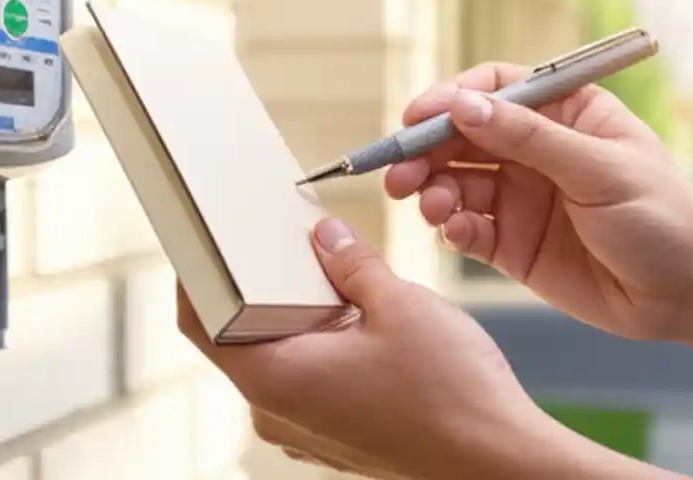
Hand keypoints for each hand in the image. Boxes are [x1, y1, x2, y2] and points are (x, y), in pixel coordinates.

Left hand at [178, 219, 663, 479]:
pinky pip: (305, 380)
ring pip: (275, 358)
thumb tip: (325, 236)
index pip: (198, 323)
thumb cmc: (452, 394)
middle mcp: (276, 413)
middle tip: (270, 239)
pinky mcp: (333, 437)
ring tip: (320, 270)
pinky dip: (315, 344)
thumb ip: (353, 264)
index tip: (199, 239)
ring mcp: (304, 430)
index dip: (192, 276)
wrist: (500, 463)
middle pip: (236, 338)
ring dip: (290, 315)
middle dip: (250, 286)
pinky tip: (351, 315)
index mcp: (275, 379)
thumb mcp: (400, 305)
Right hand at [387, 62, 692, 340]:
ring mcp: (522, 197)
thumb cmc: (664, 217)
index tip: (418, 118)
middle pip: (462, 137)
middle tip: (399, 172)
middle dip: (426, 151)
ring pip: (457, 183)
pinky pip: (467, 227)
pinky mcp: (513, 244)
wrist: (691, 295)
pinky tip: (455, 233)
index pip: (495, 89)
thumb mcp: (598, 168)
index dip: (451, 99)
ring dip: (433, 191)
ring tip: (431, 207)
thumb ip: (527, 138)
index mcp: (565, 114)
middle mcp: (536, 152)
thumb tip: (462, 106)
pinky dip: (451, 228)